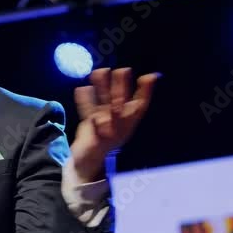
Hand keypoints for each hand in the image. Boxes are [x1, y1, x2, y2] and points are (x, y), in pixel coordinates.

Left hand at [72, 67, 158, 181]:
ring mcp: (107, 131)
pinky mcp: (92, 135)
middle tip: (122, 70)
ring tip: (99, 71)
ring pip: (106, 107)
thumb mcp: (121, 119)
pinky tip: (81, 89)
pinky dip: (85, 102)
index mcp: (130, 123)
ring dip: (103, 89)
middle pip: (122, 104)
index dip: (145, 92)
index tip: (148, 77)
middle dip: (122, 87)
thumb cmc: (106, 134)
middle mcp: (121, 126)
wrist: (90, 161)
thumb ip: (128, 99)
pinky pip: (88, 115)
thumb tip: (150, 77)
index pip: (141, 106)